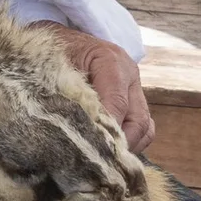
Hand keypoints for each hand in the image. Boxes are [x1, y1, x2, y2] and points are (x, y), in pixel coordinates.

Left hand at [51, 25, 154, 154]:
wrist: (62, 37)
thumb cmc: (55, 50)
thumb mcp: (55, 65)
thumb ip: (67, 92)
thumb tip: (71, 130)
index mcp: (110, 60)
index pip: (116, 103)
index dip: (106, 130)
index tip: (92, 151)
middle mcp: (129, 74)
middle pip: (138, 120)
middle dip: (120, 144)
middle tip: (99, 162)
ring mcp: (134, 87)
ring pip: (145, 127)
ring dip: (128, 146)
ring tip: (105, 160)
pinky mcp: (134, 99)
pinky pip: (142, 126)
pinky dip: (131, 142)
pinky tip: (110, 150)